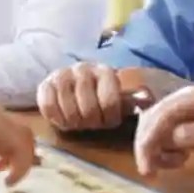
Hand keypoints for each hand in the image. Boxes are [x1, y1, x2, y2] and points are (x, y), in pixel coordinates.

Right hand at [37, 63, 189, 130]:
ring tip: (77, 121)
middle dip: (91, 122)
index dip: (109, 119)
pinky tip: (62, 118)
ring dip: (74, 122)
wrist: (70, 87)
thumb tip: (148, 98)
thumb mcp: (120, 98)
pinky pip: (48, 107)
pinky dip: (56, 118)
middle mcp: (83, 69)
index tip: (108, 121)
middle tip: (90, 123)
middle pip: (88, 109)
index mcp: (106, 72)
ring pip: (69, 110)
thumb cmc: (100, 98)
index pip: (110, 102)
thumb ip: (133, 99)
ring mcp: (62, 75)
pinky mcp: (45, 84)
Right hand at [134, 86, 193, 176]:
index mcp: (192, 99)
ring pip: (151, 128)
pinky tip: (178, 159)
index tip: (147, 169)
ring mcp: (179, 108)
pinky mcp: (179, 119)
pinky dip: (162, 149)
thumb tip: (173, 137)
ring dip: (154, 149)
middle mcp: (181, 99)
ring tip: (176, 164)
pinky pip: (160, 133)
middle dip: (146, 148)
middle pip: (149, 121)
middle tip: (150, 174)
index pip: (159, 117)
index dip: (148, 142)